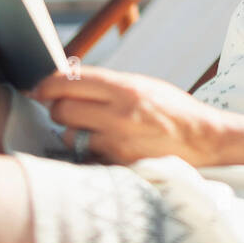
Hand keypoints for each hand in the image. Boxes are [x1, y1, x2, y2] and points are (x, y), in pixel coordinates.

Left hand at [31, 65, 224, 166]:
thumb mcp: (143, 85)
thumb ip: (108, 85)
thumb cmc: (173, 109)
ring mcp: (117, 139)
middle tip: (60, 108)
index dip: (48, 84)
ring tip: (87, 127)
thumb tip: (70, 81)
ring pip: (69, 134)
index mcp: (125, 87)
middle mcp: (119, 112)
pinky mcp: (119, 161)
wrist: (203, 137)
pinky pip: (86, 153)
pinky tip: (100, 142)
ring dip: (71, 131)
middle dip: (56, 108)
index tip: (41, 87)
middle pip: (62, 108)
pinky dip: (87, 148)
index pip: (70, 81)